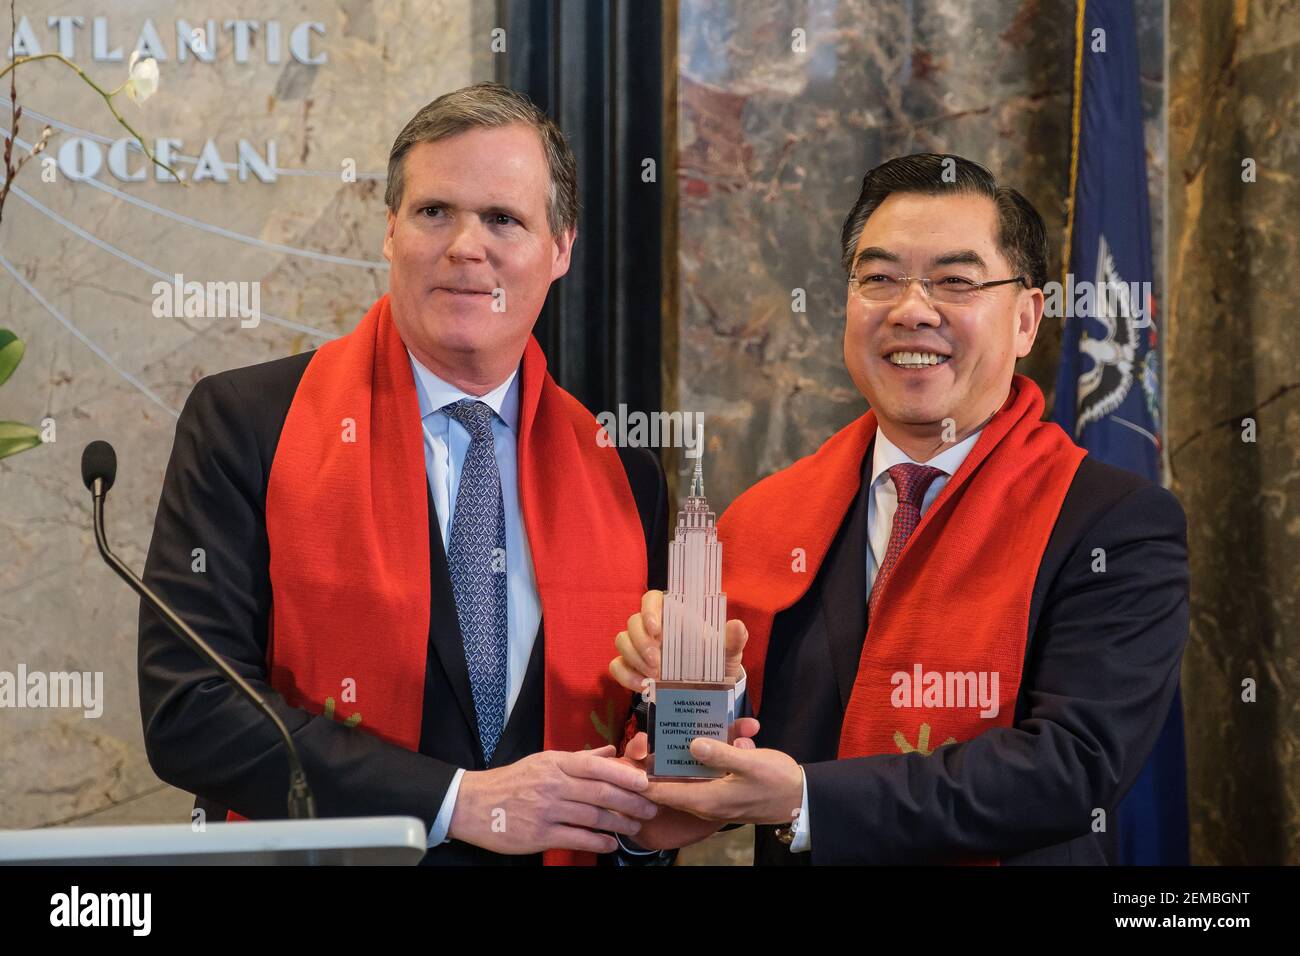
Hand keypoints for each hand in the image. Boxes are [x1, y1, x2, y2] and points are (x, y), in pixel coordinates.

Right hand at [448, 745, 657, 853]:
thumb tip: (610, 751)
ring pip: (593, 817)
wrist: (474, 804)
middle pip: (601, 793)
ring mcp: (547, 810)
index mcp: (556, 764)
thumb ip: (579, 759)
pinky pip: (576, 839)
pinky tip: (611, 844)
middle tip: (651, 809)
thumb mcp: (544, 761)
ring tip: (635, 827)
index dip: (624, 775)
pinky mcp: (539, 834)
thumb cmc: (513, 781)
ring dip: (619, 824)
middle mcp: (553, 785)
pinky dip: (598, 843)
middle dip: (631, 802)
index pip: (596, 766)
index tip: (646, 783)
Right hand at [610, 589, 747, 692]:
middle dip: (641, 642)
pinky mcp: (631, 667)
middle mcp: (652, 628)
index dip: (649, 609)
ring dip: (635, 658)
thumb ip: (733, 638)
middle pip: (632, 622)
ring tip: (655, 676)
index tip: (657, 629)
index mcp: (673, 615)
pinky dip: (626, 676)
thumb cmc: (716, 659)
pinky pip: (616, 666)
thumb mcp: (728, 650)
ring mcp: (639, 647)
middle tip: (658, 663)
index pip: (651, 599)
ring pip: (621, 641)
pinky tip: (643, 686)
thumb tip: (736, 625)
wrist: (711, 688)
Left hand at [642, 739, 802, 826]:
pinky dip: (721, 752)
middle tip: (668, 724)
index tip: (631, 755)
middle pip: (675, 778)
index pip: (662, 792)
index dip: (642, 778)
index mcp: (706, 799)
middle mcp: (706, 801)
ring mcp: (716, 795)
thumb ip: (720, 754)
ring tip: (724, 725)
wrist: (803, 798)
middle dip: (671, 752)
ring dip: (704, 747)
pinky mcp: (727, 788)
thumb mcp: (750, 764)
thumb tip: (692, 744)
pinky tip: (743, 734)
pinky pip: (714, 769)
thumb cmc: (777, 783)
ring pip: (697, 769)